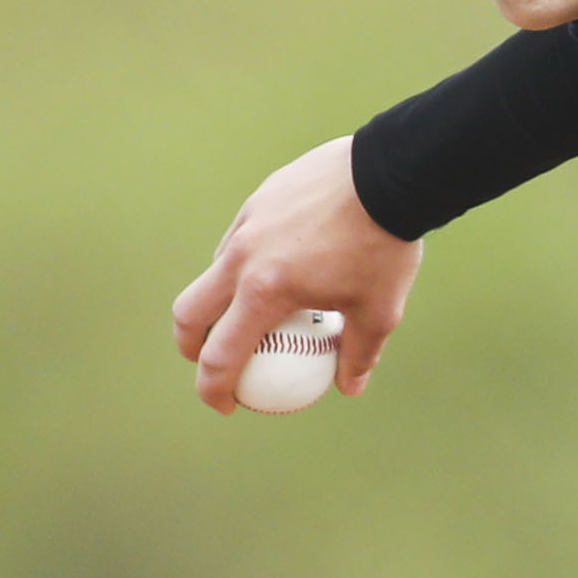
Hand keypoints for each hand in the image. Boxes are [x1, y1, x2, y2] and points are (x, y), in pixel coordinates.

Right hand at [172, 136, 424, 412]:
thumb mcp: (381, 310)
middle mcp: (242, 257)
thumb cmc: (385, 245)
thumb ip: (359, 352)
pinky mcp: (259, 198)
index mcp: (264, 291)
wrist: (389, 172)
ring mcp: (247, 222)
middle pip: (189, 312)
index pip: (219, 355)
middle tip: (210, 360)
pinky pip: (238, 239)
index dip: (213, 389)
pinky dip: (244, 263)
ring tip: (249, 312)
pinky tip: (277, 266)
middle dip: (190, 345)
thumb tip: (349, 387)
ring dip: (219, 299)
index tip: (227, 404)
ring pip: (214, 270)